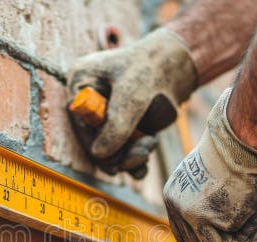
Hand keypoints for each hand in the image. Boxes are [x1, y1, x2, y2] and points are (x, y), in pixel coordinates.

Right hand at [67, 27, 196, 178]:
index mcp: (81, 85)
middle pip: (92, 142)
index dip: (95, 142)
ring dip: (129, 158)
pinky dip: (134, 161)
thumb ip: (116, 123)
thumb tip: (99, 155)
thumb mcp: (133, 93)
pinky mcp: (120, 130)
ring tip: (150, 144)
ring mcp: (105, 119)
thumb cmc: (151, 67)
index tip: (117, 152)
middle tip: (141, 153)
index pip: (80, 123)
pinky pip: (121, 155)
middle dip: (116, 154)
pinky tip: (146, 155)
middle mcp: (88, 104)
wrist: (176, 64)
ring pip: (109, 153)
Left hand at [163, 88, 256, 241]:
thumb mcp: (228, 182)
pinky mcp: (204, 220)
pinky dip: (255, 239)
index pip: (187, 235)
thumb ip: (226, 207)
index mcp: (176, 192)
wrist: (247, 134)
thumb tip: (244, 234)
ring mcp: (187, 214)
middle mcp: (175, 205)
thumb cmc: (246, 150)